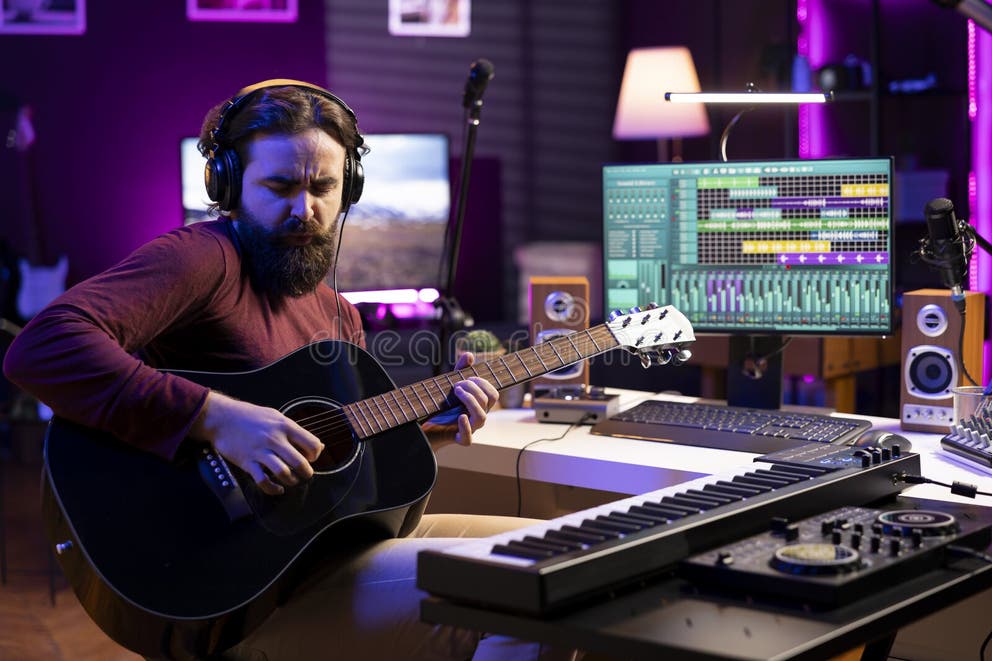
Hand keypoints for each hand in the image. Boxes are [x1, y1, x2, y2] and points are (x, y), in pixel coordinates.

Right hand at [191, 391, 323, 495]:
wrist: (222, 417)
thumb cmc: (250, 416)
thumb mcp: (275, 416)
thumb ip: (295, 431)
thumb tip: (318, 445)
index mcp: (285, 426)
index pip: (312, 444)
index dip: (315, 455)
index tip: (310, 458)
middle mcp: (275, 439)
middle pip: (300, 462)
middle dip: (306, 473)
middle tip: (304, 474)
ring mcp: (260, 451)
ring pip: (284, 473)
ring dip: (291, 481)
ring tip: (291, 480)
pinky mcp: (248, 462)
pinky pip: (263, 481)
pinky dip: (273, 489)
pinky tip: (278, 489)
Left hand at [423, 351, 498, 446]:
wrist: (426, 426)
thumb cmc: (442, 405)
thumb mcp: (451, 384)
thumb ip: (460, 370)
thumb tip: (469, 355)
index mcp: (480, 405)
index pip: (493, 394)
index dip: (483, 383)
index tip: (468, 377)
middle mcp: (478, 416)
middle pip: (489, 401)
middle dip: (475, 389)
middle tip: (458, 385)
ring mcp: (470, 428)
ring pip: (481, 417)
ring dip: (470, 400)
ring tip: (456, 391)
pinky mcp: (459, 438)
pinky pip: (468, 438)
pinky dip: (466, 426)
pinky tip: (460, 416)